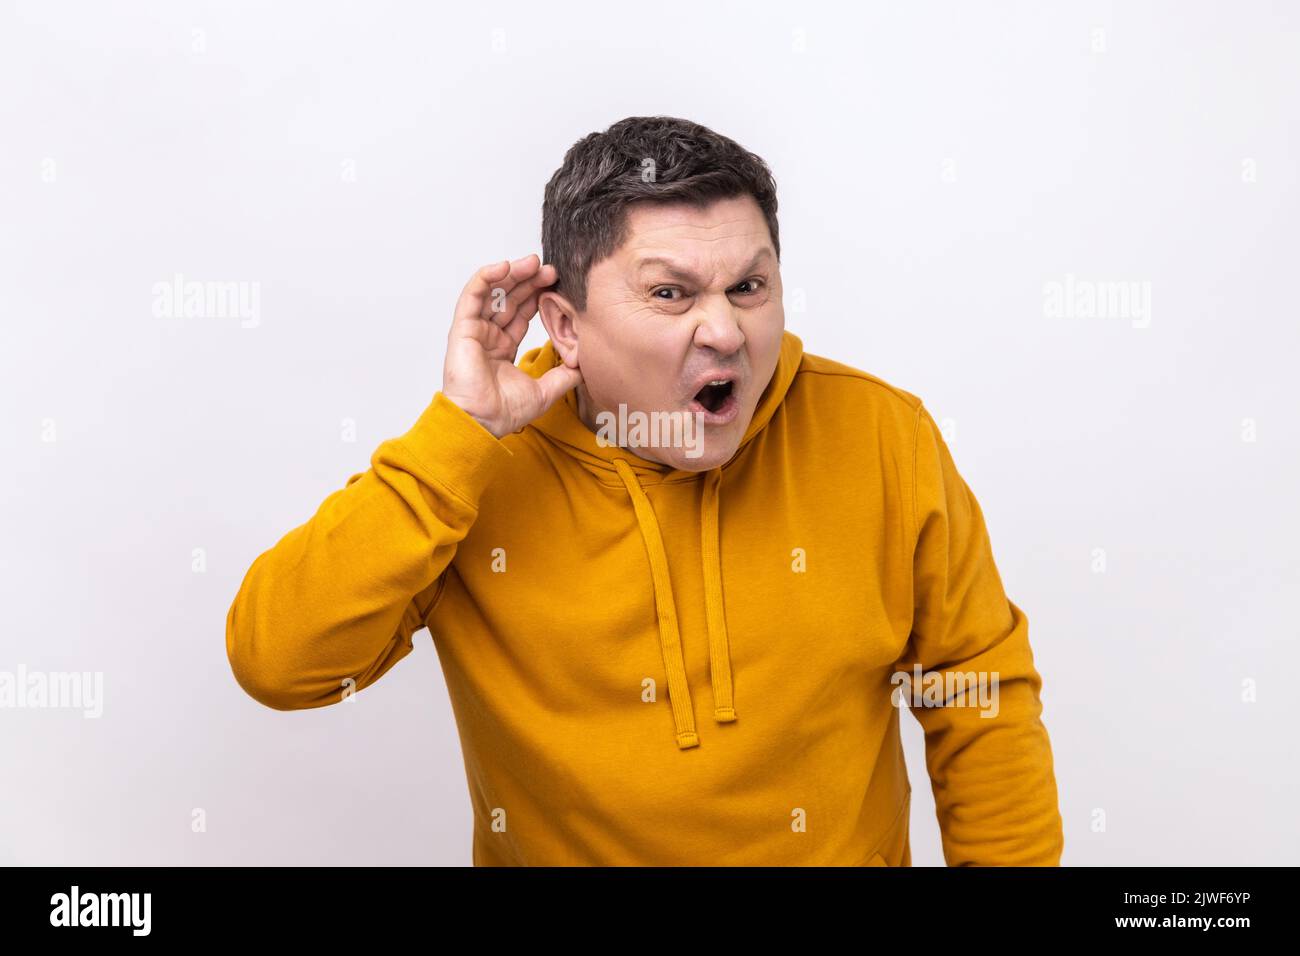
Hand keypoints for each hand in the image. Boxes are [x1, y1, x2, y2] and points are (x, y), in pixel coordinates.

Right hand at [441, 254, 582, 437]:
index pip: (521, 312)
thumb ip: (563, 377)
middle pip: (509, 298)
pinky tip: (504, 267)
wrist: (482, 422)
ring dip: (511, 274)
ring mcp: (474, 330)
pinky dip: (486, 278)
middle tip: (550, 269)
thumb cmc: (504, 412)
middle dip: (529, 280)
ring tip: (532, 262)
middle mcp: (488, 335)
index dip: (537, 296)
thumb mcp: (545, 392)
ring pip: (493, 292)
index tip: (556, 283)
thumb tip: (583, 368)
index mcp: (503, 346)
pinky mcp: (463, 328)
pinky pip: (473, 296)